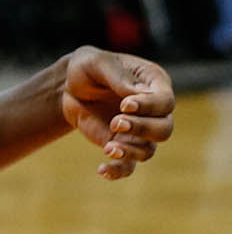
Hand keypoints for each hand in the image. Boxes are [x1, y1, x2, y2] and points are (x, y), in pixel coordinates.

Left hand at [58, 47, 174, 179]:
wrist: (68, 86)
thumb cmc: (88, 69)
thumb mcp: (97, 63)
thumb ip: (117, 75)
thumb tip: (137, 95)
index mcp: (154, 84)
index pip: (165, 101)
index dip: (149, 106)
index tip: (125, 105)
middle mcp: (153, 111)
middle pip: (164, 129)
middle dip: (142, 128)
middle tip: (116, 122)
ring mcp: (139, 131)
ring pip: (148, 150)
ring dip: (130, 151)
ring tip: (109, 147)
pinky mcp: (121, 145)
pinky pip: (128, 165)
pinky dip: (117, 170)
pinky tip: (102, 170)